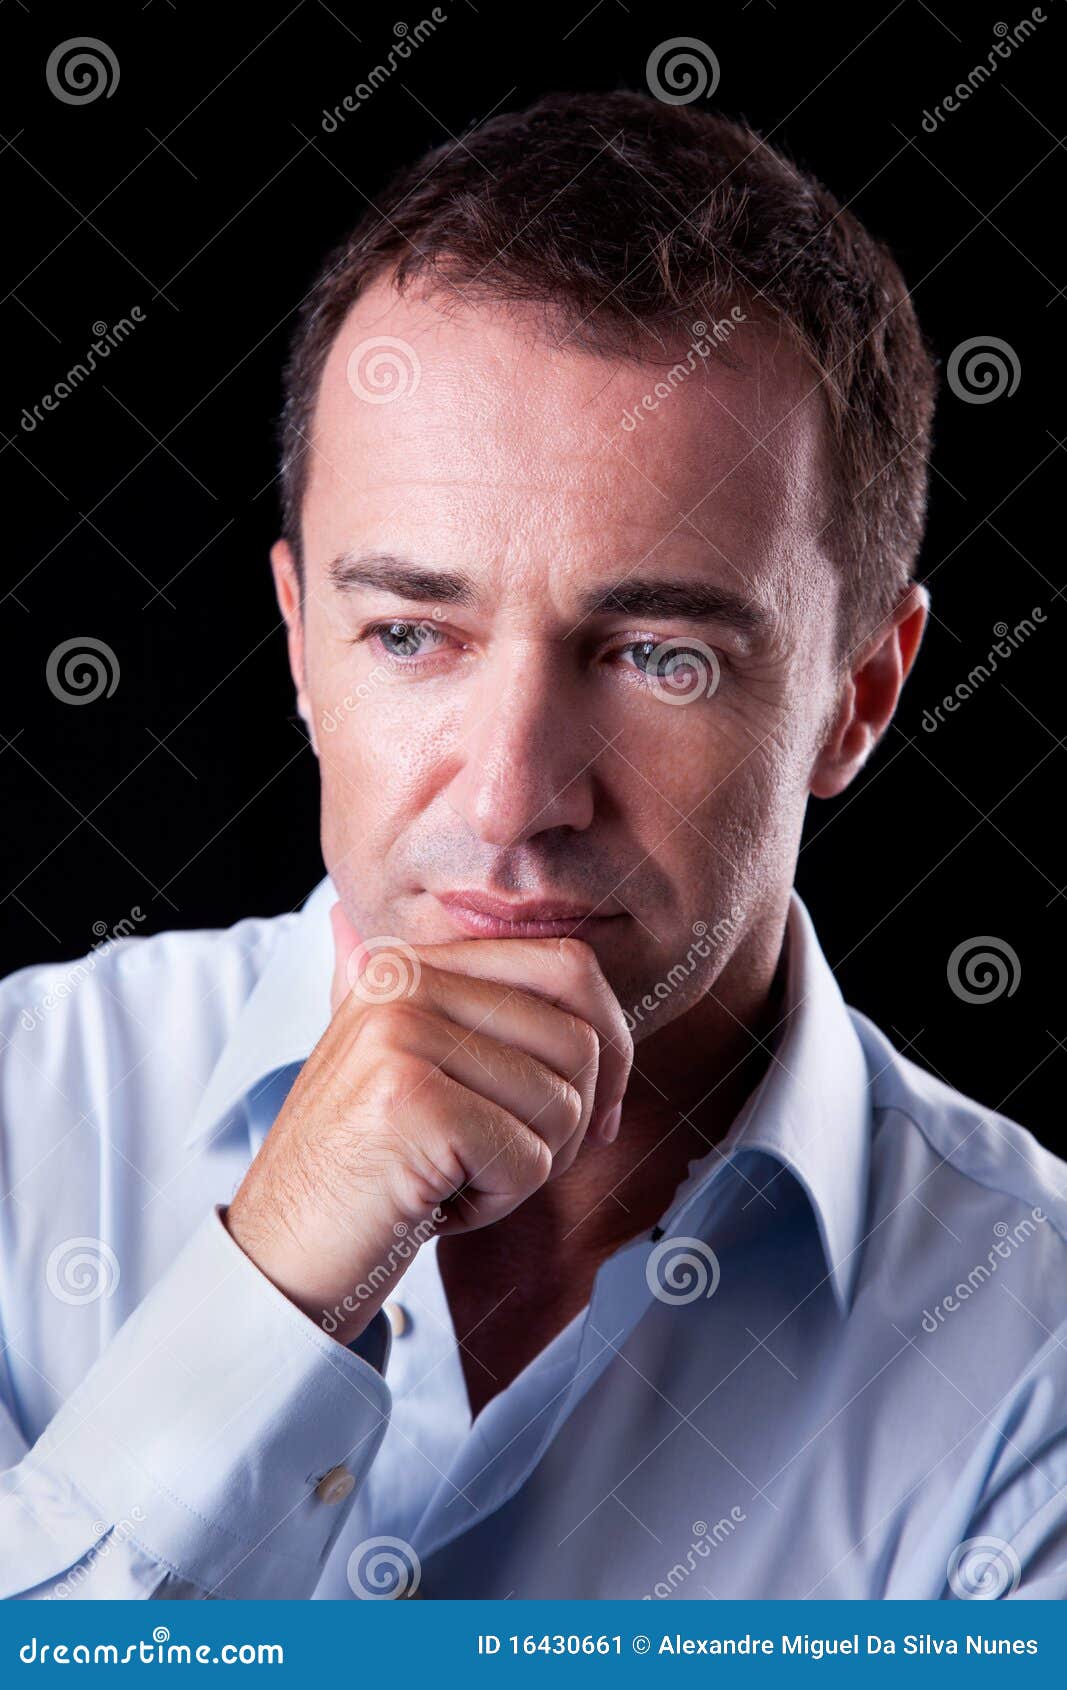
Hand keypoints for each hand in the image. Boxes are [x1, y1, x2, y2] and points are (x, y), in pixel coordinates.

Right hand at [224, 904, 632, 1344]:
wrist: (280, 1254)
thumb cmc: (362, 1170)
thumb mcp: (402, 1067)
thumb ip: (457, 1006)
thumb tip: (534, 956)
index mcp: (411, 964)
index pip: (569, 968)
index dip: (611, 1047)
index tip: (596, 1116)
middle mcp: (405, 982)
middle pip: (579, 1040)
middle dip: (570, 1123)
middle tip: (497, 1162)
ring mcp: (405, 1037)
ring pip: (562, 1105)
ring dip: (526, 1169)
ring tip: (450, 1179)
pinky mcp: (414, 1103)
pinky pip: (530, 1158)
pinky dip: (497, 1202)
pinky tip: (435, 1204)